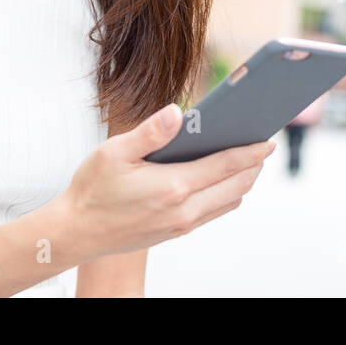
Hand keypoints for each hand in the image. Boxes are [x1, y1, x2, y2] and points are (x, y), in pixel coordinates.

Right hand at [59, 103, 274, 260]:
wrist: (77, 232)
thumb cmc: (93, 189)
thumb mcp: (114, 152)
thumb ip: (150, 132)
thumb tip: (177, 112)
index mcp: (172, 187)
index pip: (226, 166)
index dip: (251, 152)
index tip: (268, 140)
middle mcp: (183, 210)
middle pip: (236, 186)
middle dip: (253, 166)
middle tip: (262, 145)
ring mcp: (181, 225)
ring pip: (228, 202)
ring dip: (242, 182)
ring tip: (245, 160)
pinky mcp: (176, 232)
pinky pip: (214, 212)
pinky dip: (226, 194)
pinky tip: (219, 178)